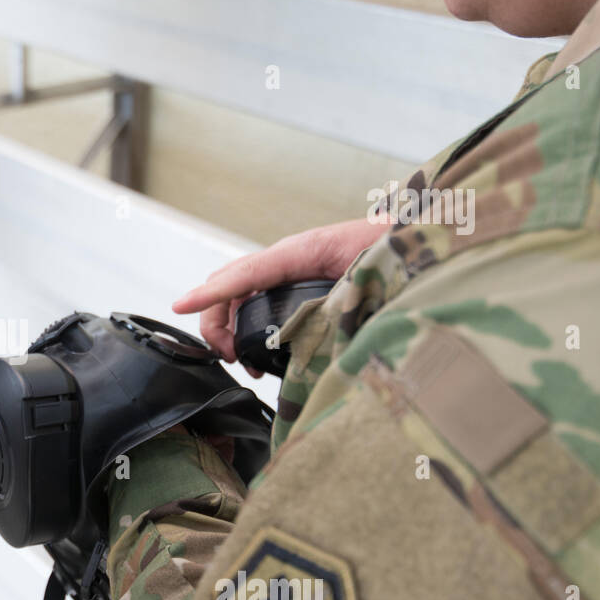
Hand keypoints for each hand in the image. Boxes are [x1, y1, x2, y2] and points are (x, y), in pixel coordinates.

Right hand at [172, 216, 388, 365]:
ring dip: (230, 327)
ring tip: (245, 362)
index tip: (181, 305)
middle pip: (231, 284)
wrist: (418, 237)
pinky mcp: (299, 281)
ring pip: (241, 294)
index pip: (244, 273)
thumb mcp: (365, 277)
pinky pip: (259, 298)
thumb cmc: (394, 251)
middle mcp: (289, 258)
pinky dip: (247, 324)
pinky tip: (260, 351)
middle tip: (230, 357)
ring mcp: (292, 269)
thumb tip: (303, 338)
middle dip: (217, 321)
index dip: (211, 293)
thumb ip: (336, 304)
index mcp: (300, 252)